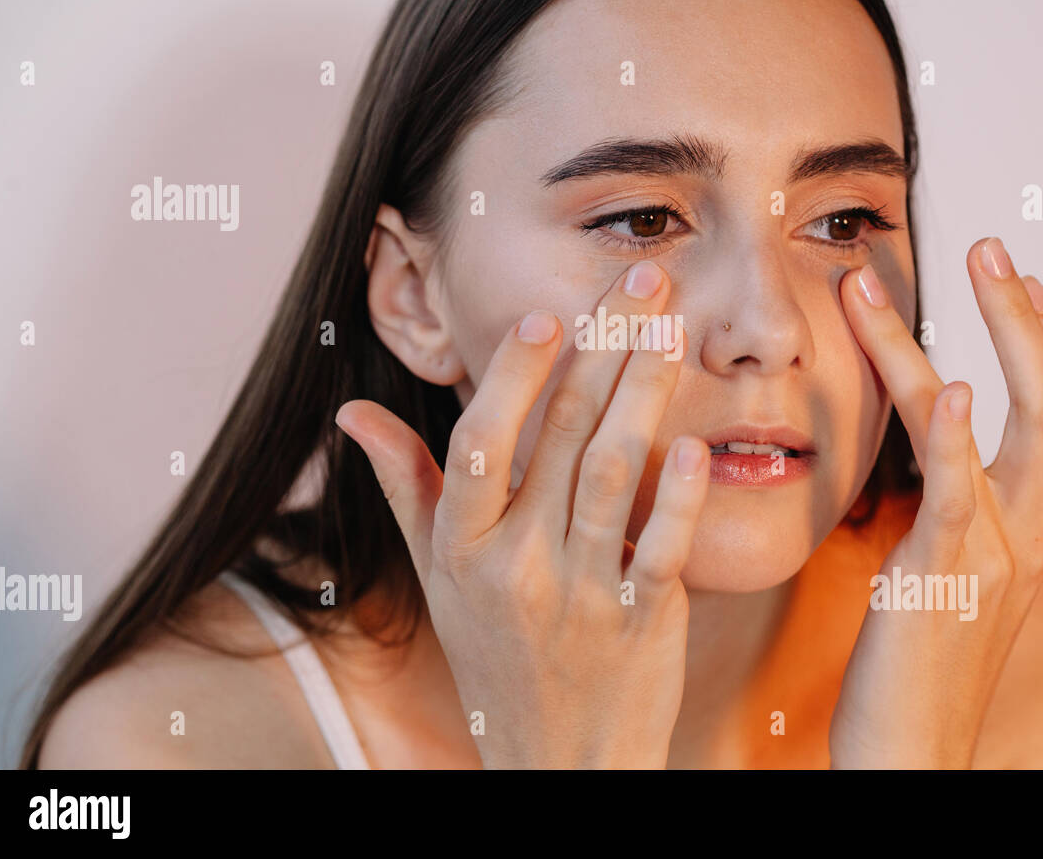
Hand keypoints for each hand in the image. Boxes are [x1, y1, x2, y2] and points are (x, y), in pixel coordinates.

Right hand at [335, 260, 708, 767]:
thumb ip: (406, 488)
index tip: (546, 312)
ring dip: (642, 394)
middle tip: (642, 281)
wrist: (558, 761)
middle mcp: (514, 565)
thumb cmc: (496, 653)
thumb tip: (351, 416)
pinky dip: (675, 494)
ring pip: (610, 474)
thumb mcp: (439, 576)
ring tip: (671, 329)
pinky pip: (659, 546)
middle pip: (557, 437)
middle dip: (602, 349)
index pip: (480, 442)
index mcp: (462, 546)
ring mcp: (578, 594)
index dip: (511, 374)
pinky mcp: (638, 620)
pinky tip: (692, 441)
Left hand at [829, 237, 1042, 767]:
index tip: (1023, 283)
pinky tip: (954, 384)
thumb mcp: (950, 571)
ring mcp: (997, 552)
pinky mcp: (944, 576)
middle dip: (1028, 317)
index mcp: (1033, 528)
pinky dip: (960, 436)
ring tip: (911, 281)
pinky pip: (963, 495)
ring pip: (1012, 423)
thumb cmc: (915, 664)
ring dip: (967, 339)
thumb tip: (937, 450)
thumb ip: (956, 510)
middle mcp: (1032, 533)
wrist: (909, 754)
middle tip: (989, 248)